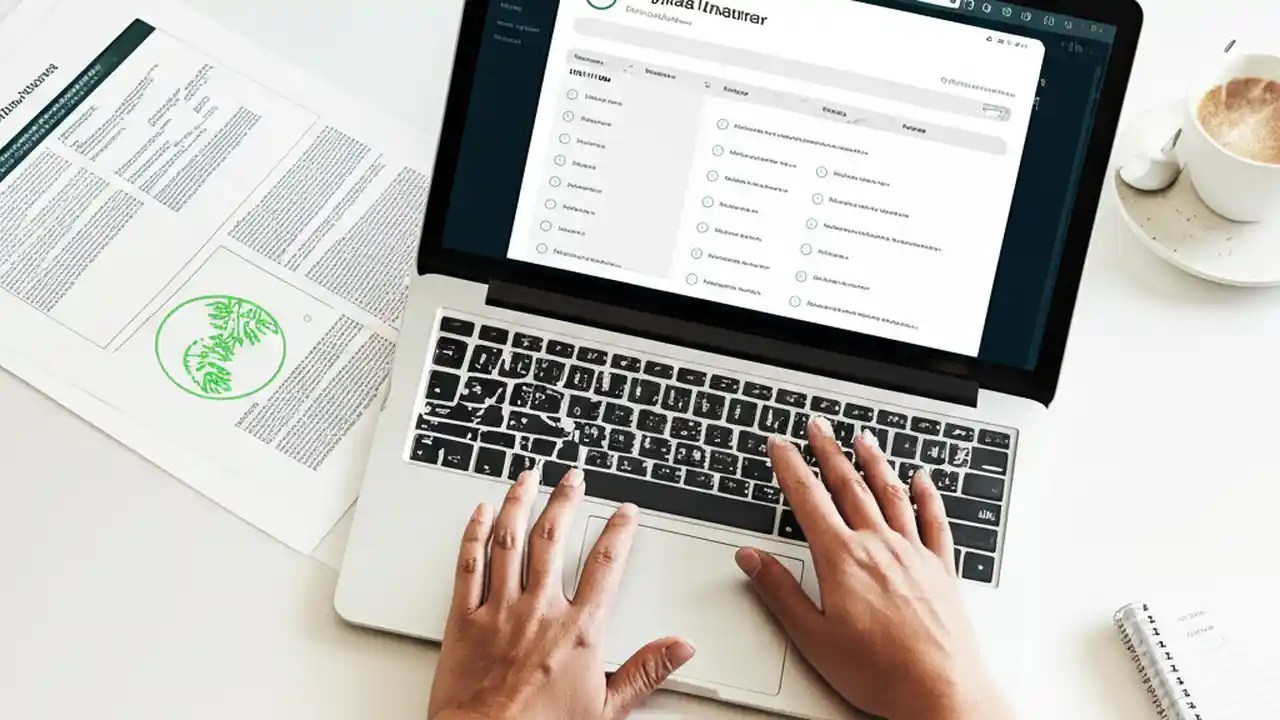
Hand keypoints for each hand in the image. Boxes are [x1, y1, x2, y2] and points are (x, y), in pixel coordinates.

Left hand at [428, 466, 695, 719]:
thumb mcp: (606, 709)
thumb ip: (645, 672)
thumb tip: (680, 648)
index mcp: (578, 631)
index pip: (606, 565)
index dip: (619, 532)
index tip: (625, 512)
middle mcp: (539, 610)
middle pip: (553, 538)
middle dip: (565, 500)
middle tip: (572, 477)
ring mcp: (499, 610)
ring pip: (510, 540)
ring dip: (519, 502)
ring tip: (527, 478)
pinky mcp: (464, 619)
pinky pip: (469, 565)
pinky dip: (475, 534)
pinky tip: (481, 514)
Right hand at [734, 418, 1013, 719]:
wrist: (940, 693)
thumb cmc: (880, 672)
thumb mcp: (812, 637)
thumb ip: (779, 592)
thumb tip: (751, 558)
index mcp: (843, 560)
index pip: (808, 500)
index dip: (790, 467)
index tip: (779, 445)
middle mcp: (880, 546)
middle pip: (848, 486)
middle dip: (828, 452)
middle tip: (816, 426)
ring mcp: (914, 554)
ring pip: (891, 494)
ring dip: (874, 463)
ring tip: (862, 440)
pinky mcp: (941, 570)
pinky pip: (934, 521)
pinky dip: (927, 496)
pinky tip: (923, 480)